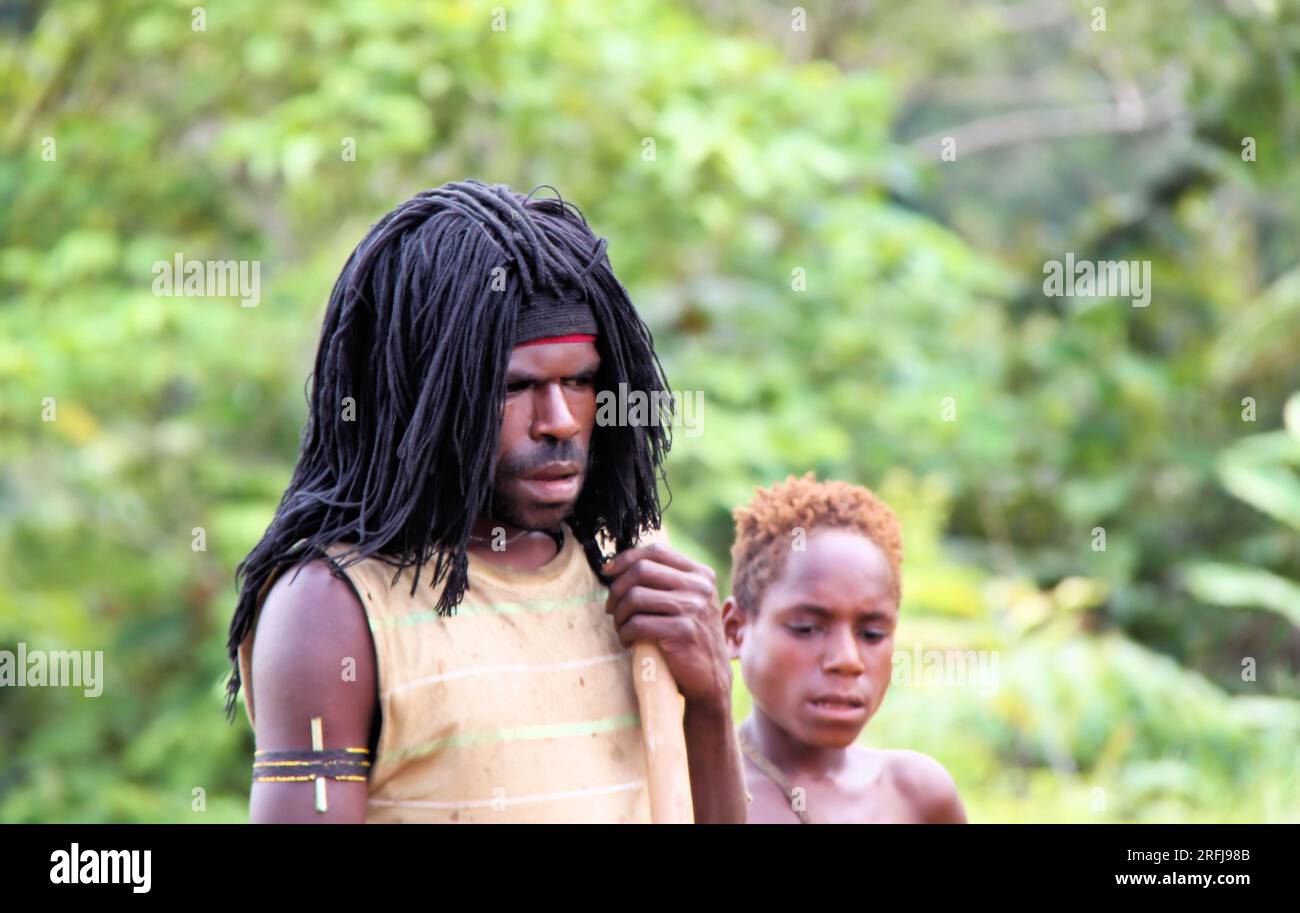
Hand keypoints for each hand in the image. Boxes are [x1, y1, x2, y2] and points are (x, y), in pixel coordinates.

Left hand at [603, 542, 730, 710]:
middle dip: (617, 589)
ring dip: (619, 614)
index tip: (608, 572)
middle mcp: (699, 587)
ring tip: (621, 628)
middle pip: (642, 570)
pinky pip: (638, 624)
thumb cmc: (691, 638)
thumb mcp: (690, 602)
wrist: (711, 678)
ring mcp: (693, 608)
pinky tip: (628, 641)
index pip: (657, 551)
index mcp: (701, 574)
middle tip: (611, 608)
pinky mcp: (682, 632)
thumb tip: (620, 568)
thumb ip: (668, 583)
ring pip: (635, 597)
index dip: (626, 558)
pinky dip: (625, 633)